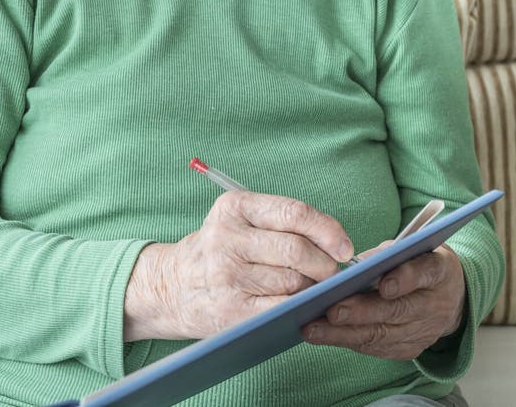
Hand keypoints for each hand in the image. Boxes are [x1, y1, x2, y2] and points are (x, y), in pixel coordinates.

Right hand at [123, 189, 353, 340]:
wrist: (171, 286)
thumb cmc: (218, 250)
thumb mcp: (239, 221)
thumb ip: (280, 223)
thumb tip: (335, 243)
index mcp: (235, 206)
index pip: (294, 213)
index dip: (327, 230)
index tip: (345, 246)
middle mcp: (227, 237)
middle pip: (297, 250)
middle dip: (324, 265)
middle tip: (331, 273)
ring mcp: (227, 274)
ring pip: (292, 281)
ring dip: (310, 288)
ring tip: (309, 287)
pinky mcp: (231, 308)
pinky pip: (280, 307)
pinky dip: (298, 307)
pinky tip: (300, 304)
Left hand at [301, 242, 465, 358]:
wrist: (451, 295)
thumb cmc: (419, 261)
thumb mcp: (410, 246)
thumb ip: (384, 254)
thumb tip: (349, 266)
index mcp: (439, 269)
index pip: (424, 272)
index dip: (404, 279)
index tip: (384, 284)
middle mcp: (435, 304)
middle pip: (397, 310)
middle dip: (362, 312)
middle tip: (332, 311)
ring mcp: (424, 331)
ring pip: (383, 335)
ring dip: (345, 333)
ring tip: (314, 328)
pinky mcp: (411, 349)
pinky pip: (379, 348)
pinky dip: (351, 342)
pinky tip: (325, 336)